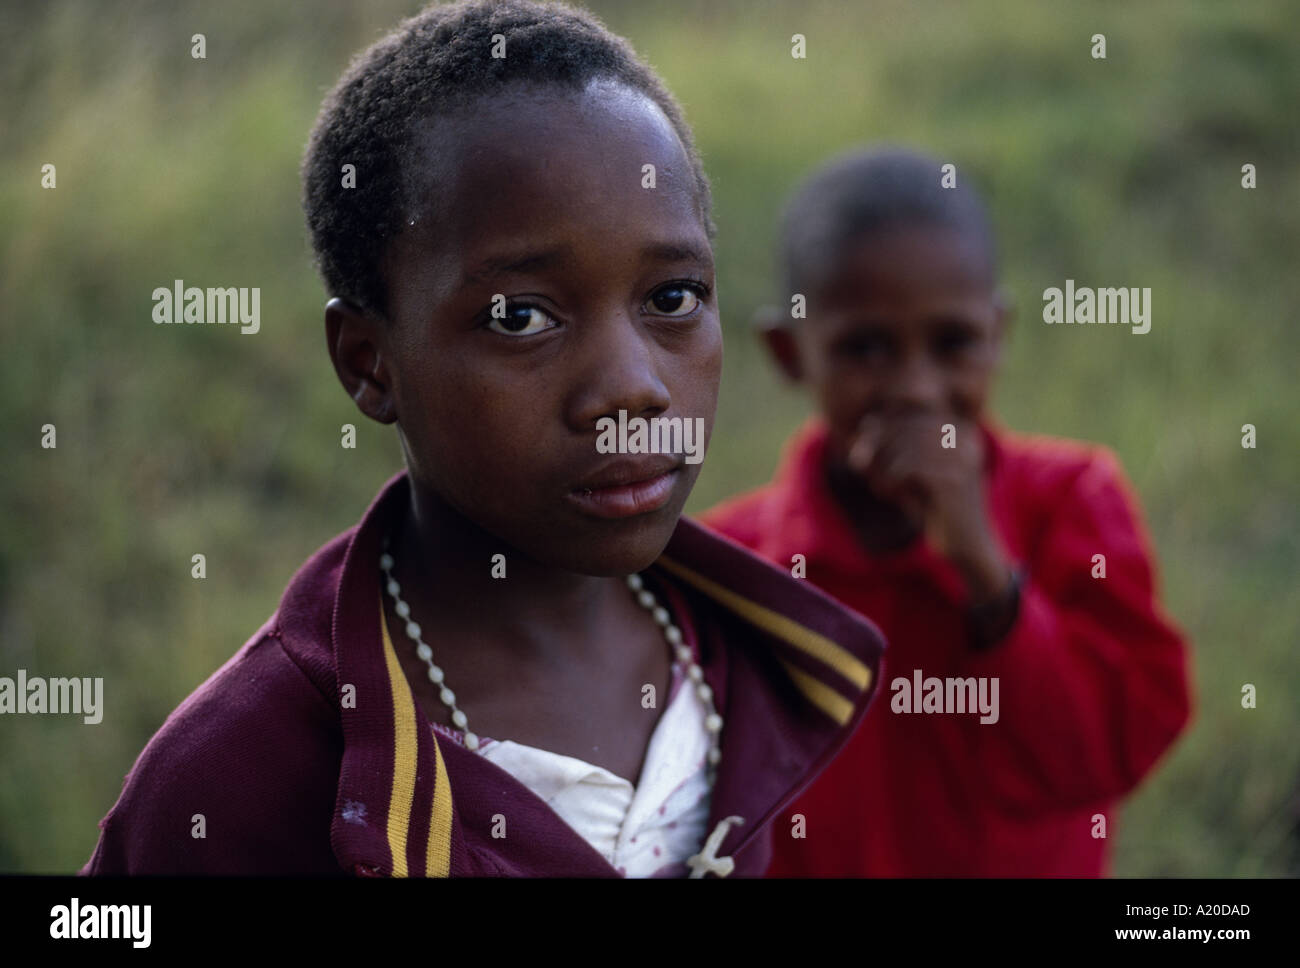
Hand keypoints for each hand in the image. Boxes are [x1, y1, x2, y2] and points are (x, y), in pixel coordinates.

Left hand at [848, 412, 1010, 600]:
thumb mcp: (909, 471)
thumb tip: (866, 424)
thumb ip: (890, 447)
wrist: (967, 546)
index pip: (911, 412)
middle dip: (877, 446)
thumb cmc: (934, 507)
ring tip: (880, 485)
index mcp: (958, 428)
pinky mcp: (953, 482)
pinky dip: (889, 480)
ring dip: (882, 466)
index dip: (881, 426)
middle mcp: (964, 438)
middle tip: (861, 467)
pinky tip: (888, 493)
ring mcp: (961, 459)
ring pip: (904, 446)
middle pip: (906, 425)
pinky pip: (908, 468)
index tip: (862, 449)